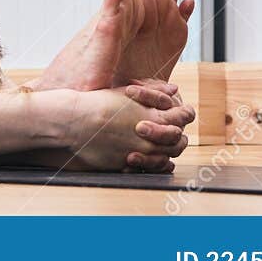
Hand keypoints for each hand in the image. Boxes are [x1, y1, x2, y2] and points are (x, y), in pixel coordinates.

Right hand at [60, 87, 194, 172]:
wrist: (75, 123)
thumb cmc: (99, 103)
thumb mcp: (128, 93)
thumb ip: (155, 93)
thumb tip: (174, 90)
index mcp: (154, 116)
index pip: (183, 117)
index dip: (186, 114)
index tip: (183, 112)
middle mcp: (152, 137)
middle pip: (179, 141)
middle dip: (179, 135)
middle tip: (175, 131)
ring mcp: (140, 153)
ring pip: (168, 158)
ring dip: (168, 151)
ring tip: (162, 144)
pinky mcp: (128, 165)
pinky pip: (150, 169)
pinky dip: (155, 164)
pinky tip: (151, 157)